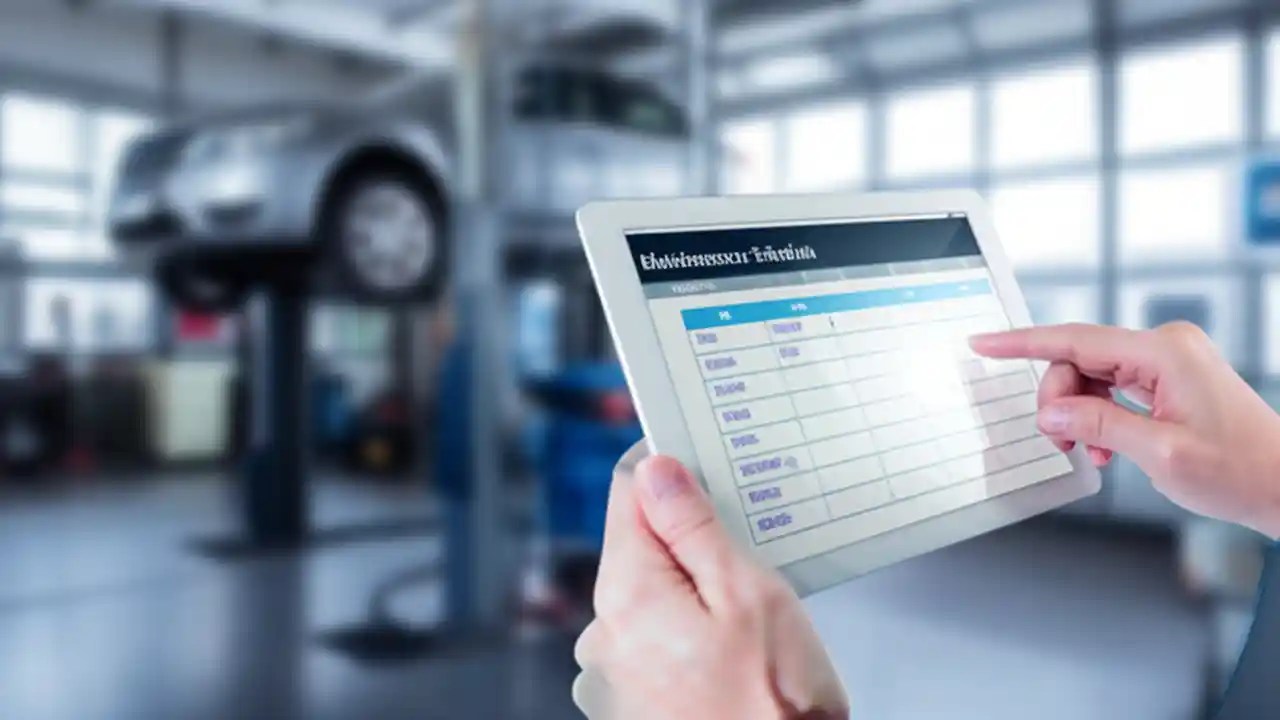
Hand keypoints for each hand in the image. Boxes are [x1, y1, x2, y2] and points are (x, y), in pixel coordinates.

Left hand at [573, 443, 847, 719]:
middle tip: (750, 555)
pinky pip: (655, 641)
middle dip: (691, 541)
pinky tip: (733, 655)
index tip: (702, 466)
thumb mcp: (746, 594)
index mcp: (626, 593)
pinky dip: (689, 633)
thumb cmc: (769, 707)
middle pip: (642, 547)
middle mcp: (604, 633)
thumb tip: (658, 471)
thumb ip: (694, 527)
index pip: (629, 494)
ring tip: (750, 620)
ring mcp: (613, 674)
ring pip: (652, 597)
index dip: (668, 471)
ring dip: (693, 592)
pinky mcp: (631, 702)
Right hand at [971, 322, 1279, 538]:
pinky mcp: (1168, 377)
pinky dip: (1099, 416)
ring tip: (1086, 452)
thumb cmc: (1240, 470)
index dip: (1022, 344)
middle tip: (1060, 442)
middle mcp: (1165, 346)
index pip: (1075, 340)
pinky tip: (1104, 448)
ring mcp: (1168, 360)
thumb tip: (1051, 412)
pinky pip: (1112, 387)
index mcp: (1165, 353)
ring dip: (1078, 414)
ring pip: (1091, 376)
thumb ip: (1098, 426)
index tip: (985, 344)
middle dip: (1059, 401)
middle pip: (1078, 360)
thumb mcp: (1159, 453)